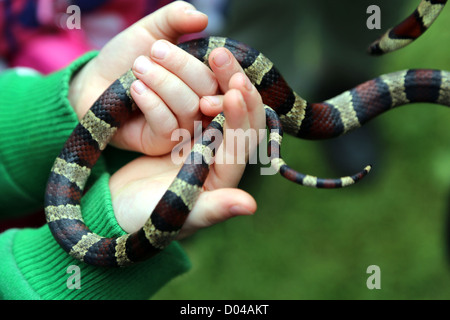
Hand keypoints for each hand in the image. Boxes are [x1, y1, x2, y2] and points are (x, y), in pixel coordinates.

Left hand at [68, 1, 215, 154]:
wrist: (94, 82)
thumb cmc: (126, 57)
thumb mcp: (151, 31)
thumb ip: (175, 19)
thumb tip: (202, 17)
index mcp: (204, 80)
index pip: (227, 79)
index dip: (228, 70)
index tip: (215, 54)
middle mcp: (199, 106)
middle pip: (209, 91)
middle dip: (183, 68)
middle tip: (154, 50)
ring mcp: (182, 127)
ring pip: (189, 108)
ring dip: (163, 82)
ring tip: (138, 66)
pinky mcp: (162, 142)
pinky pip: (168, 126)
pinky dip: (152, 103)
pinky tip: (135, 88)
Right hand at [109, 47, 265, 238]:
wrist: (116, 208)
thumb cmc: (144, 219)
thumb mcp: (175, 216)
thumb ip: (212, 210)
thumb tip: (250, 206)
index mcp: (225, 176)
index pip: (241, 142)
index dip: (241, 117)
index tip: (235, 90)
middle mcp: (220, 154)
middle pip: (239, 117)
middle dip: (235, 88)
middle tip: (224, 57)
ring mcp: (203, 138)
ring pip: (220, 103)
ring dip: (218, 79)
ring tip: (213, 51)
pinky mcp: (185, 127)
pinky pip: (197, 99)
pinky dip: (197, 81)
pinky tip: (195, 59)